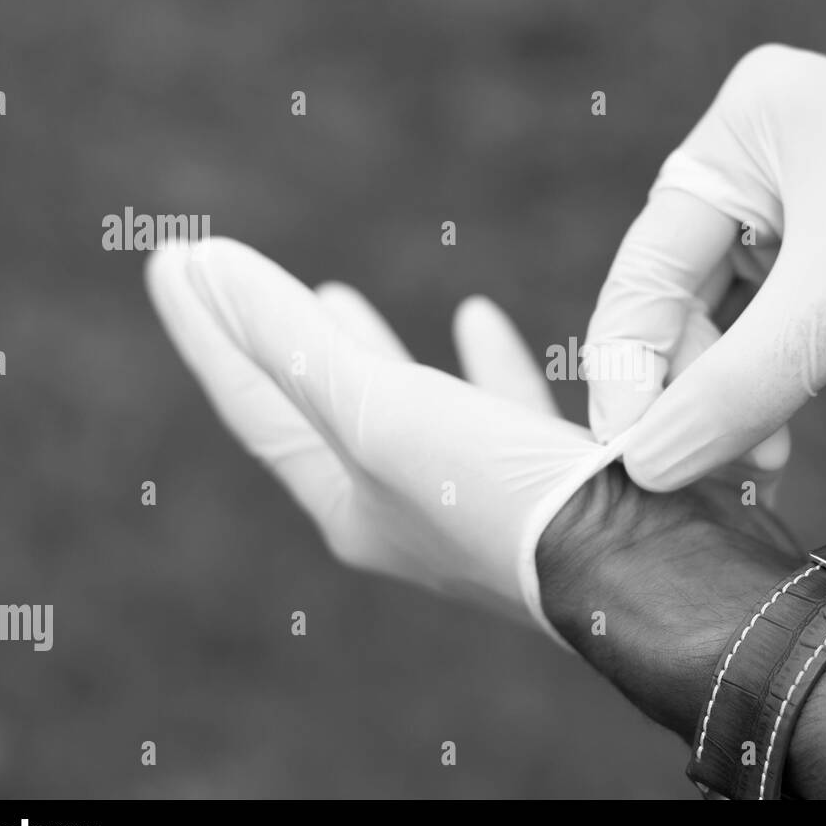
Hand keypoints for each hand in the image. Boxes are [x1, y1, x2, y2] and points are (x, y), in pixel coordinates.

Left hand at [145, 237, 623, 640]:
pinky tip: (477, 318)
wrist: (652, 569)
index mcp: (352, 503)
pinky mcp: (550, 479)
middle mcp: (406, 509)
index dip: (210, 332)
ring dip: (368, 350)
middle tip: (225, 280)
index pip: (256, 405)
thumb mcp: (382, 414)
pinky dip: (479, 362)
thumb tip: (205, 268)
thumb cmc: (509, 498)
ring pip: (406, 407)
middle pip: (319, 410)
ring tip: (339, 293)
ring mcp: (479, 498)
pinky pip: (497, 410)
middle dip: (273, 342)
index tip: (172, 257)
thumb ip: (295, 343)